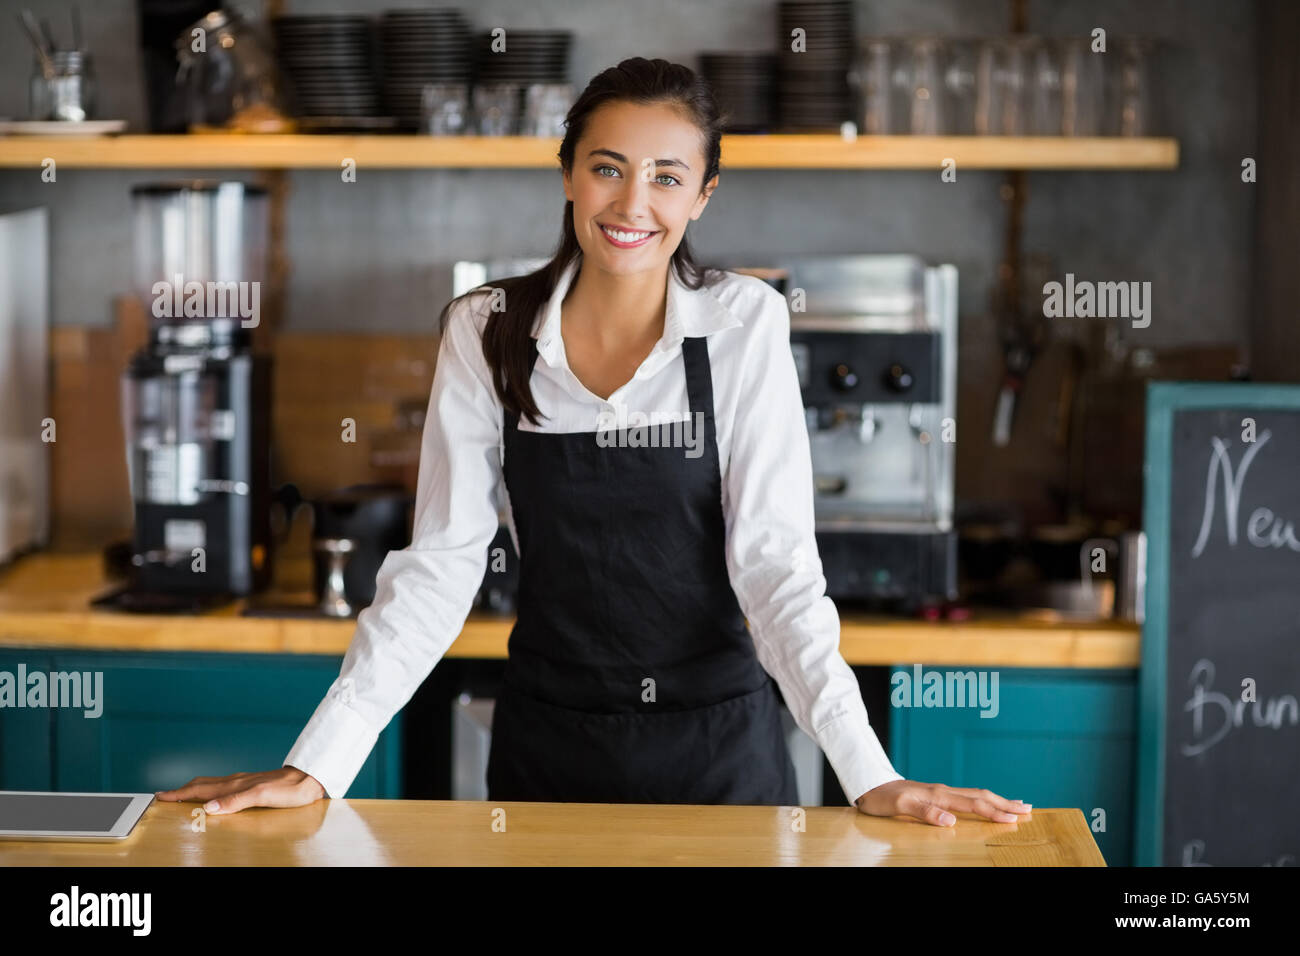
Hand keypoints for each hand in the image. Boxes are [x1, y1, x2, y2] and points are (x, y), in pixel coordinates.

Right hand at [155, 766, 325, 814]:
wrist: (311, 780)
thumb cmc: (290, 789)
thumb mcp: (262, 796)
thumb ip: (236, 801)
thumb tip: (209, 807)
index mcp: (235, 785)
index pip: (200, 789)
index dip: (180, 793)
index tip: (161, 796)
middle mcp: (237, 782)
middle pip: (202, 785)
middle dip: (182, 791)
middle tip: (165, 796)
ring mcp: (245, 783)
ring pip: (213, 785)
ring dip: (195, 790)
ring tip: (183, 796)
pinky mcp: (253, 786)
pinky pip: (225, 788)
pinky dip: (211, 792)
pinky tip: (215, 797)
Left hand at [854, 780, 1030, 826]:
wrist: (870, 785)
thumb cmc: (882, 799)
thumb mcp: (899, 807)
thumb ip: (925, 812)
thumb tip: (951, 821)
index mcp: (939, 795)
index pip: (973, 804)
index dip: (994, 812)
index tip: (1015, 818)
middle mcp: (944, 791)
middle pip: (981, 796)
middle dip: (1005, 803)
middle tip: (1029, 809)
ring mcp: (941, 791)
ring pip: (977, 794)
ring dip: (998, 800)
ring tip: (1018, 804)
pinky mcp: (937, 794)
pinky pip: (967, 796)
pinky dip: (984, 800)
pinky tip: (987, 803)